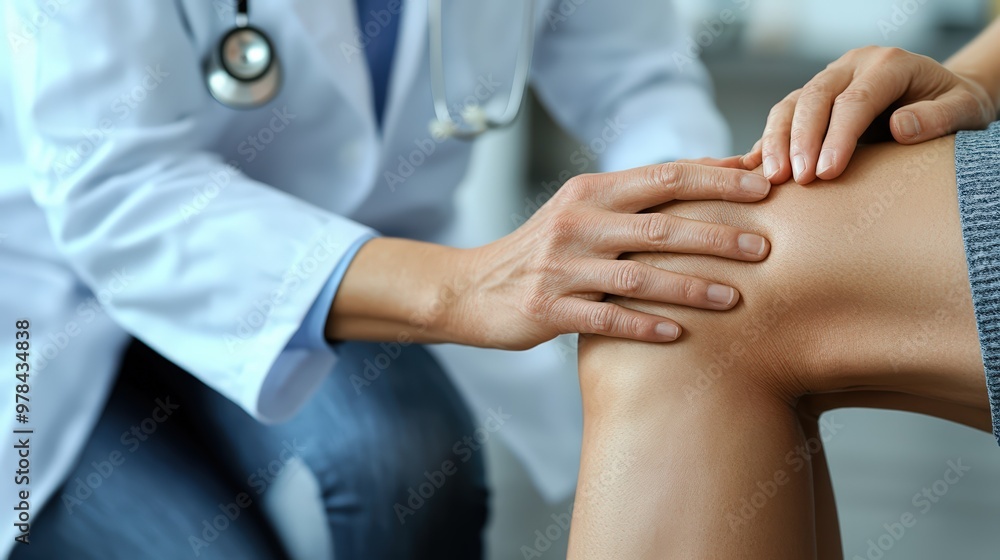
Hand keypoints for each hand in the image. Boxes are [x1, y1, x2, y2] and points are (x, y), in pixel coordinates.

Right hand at [450, 163, 772, 349]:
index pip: (665, 176)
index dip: (717, 179)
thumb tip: (715, 170)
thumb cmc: (544, 249)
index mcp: (590, 193)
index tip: (764, 186)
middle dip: (716, 235)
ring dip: (690, 287)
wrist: (472, 287)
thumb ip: (640, 197)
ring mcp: (561, 267)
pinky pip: (606, 319)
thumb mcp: (584, 211)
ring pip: (638, 276)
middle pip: (659, 226)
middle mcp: (576, 223)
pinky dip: (644, 326)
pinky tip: (678, 335)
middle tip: (765, 247)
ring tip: (735, 298)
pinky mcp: (548, 308)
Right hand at [742, 46, 997, 184]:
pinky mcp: (812, 98)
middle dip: (800, 140)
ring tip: (773, 178)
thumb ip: (939, 118)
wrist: (941, 97)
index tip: (826, 173)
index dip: (836, 137)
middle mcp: (852, 65)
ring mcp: (829, 79)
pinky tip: (754, 167)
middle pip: (814, 98)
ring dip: (776, 142)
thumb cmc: (953, 106)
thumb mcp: (965, 110)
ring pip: (790, 104)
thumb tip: (901, 128)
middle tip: (795, 180)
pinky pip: (782, 116)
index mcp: (889, 63)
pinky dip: (767, 142)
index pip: (854, 100)